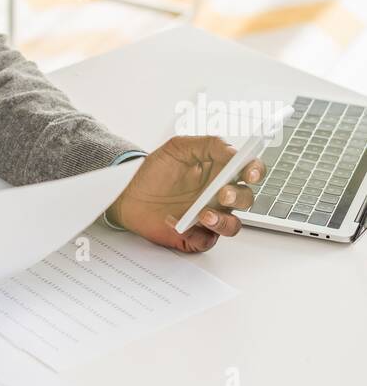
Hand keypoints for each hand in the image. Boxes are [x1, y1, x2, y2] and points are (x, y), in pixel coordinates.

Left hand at [105, 135, 264, 252]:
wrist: (129, 194)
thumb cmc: (156, 170)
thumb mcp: (178, 147)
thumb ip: (207, 144)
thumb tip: (232, 150)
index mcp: (220, 171)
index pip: (248, 170)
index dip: (255, 171)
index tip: (249, 172)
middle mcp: (219, 195)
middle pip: (246, 199)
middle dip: (239, 197)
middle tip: (223, 194)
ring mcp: (210, 216)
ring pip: (233, 225)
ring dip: (223, 221)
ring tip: (204, 215)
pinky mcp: (196, 236)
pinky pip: (207, 241)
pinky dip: (197, 235)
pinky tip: (180, 224)